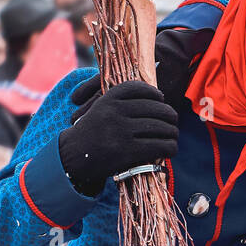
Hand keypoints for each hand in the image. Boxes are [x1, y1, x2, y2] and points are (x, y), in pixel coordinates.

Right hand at [59, 76, 178, 195]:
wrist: (71, 156)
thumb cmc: (90, 133)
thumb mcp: (100, 109)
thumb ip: (121, 103)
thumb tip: (159, 99)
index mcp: (108, 98)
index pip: (140, 89)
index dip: (156, 94)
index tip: (162, 100)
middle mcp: (115, 111)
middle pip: (156, 108)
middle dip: (170, 115)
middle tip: (173, 121)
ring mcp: (121, 130)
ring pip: (161, 127)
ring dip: (172, 132)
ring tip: (173, 136)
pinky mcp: (127, 150)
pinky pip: (159, 145)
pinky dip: (170, 147)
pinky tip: (171, 149)